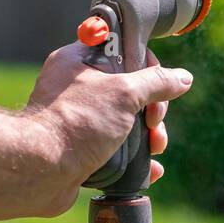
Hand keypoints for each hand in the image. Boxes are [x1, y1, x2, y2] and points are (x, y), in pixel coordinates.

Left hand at [23, 43, 192, 215]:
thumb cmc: (75, 125)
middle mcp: (76, 88)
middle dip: (153, 109)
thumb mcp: (125, 93)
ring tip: (156, 148)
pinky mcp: (81, 150)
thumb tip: (183, 78)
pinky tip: (152, 169)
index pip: (123, 49)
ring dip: (149, 136)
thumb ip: (157, 82)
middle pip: (130, 89)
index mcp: (78, 62)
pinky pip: (117, 149)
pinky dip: (137, 159)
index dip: (147, 65)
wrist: (40, 173)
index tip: (157, 86)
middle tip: (154, 123)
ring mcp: (79, 120)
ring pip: (127, 121)